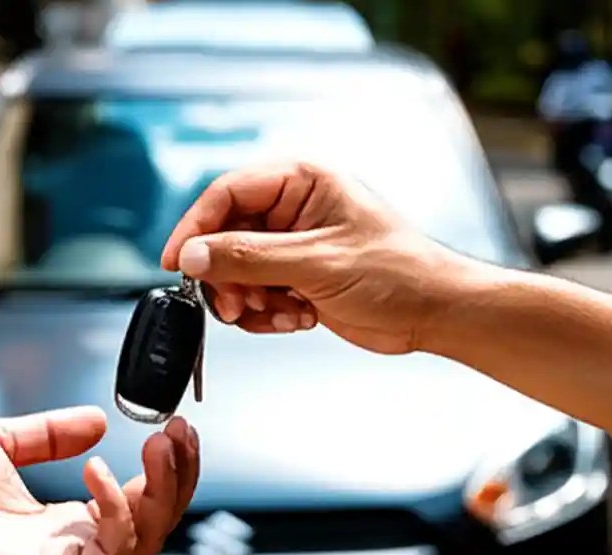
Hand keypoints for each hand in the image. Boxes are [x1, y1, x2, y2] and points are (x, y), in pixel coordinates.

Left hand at [0, 407, 197, 554]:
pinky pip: (111, 551)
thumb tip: (98, 420)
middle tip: (181, 433)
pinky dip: (118, 509)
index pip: (135, 502)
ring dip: (165, 489)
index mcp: (58, 522)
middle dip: (177, 476)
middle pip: (153, 522)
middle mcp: (67, 548)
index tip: (174, 427)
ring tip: (162, 445)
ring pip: (146, 538)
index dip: (162, 467)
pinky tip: (100, 471)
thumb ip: (49, 434)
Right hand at [161, 161, 482, 354]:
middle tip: (236, 304)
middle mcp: (295, 207)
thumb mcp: (317, 263)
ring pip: (237, 270)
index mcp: (302, 180)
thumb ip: (249, 258)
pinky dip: (267, 313)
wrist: (435, 313)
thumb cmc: (399, 273)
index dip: (196, 227)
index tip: (176, 262)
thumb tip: (194, 255)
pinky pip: (256, 293)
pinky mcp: (297, 276)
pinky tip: (297, 318)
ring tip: (280, 312)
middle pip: (226, 236)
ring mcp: (294, 244)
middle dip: (228, 276)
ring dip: (250, 300)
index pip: (227, 193)